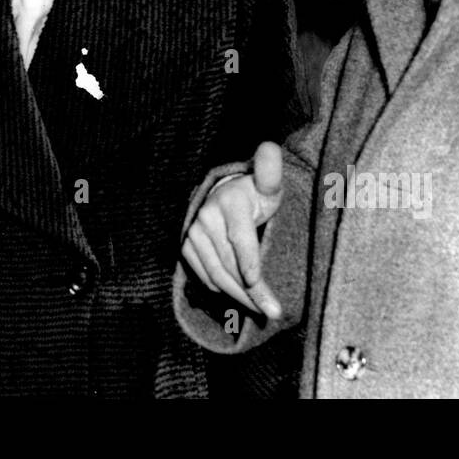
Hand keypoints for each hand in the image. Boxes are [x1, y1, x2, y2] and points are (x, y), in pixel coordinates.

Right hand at [180, 140, 283, 318]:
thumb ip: (270, 171)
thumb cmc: (254, 195)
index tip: (259, 283)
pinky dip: (222, 289)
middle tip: (272, 312)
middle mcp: (206, 217)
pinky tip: (239, 296)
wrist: (225, 196)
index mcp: (229, 201)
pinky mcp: (186, 246)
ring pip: (216, 273)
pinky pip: (204, 275)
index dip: (250, 263)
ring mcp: (193, 233)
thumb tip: (270, 146)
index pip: (239, 238)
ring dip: (239, 296)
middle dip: (252, 291)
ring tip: (261, 310)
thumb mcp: (268, 185)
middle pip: (230, 263)